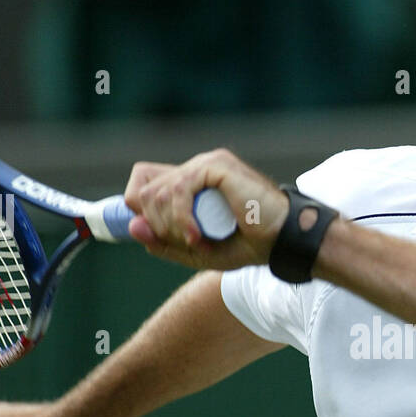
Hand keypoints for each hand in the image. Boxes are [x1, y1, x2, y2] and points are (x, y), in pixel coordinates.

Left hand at [123, 149, 289, 269]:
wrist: (282, 241)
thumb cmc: (248, 245)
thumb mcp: (197, 252)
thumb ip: (164, 243)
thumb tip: (133, 226)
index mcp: (190, 182)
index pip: (142, 182)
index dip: (140, 210)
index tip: (160, 236)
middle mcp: (195, 168)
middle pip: (145, 193)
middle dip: (158, 227)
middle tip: (188, 244)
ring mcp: (205, 164)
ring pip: (159, 193)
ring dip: (171, 227)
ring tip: (198, 242)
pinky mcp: (216, 166)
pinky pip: (179, 190)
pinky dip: (182, 220)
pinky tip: (198, 237)